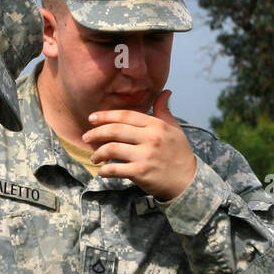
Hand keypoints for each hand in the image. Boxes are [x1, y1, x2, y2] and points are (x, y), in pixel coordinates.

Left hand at [80, 90, 196, 200]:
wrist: (188, 181)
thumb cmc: (179, 153)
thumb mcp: (174, 129)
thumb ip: (164, 110)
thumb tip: (165, 92)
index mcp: (156, 125)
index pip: (125, 115)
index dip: (106, 116)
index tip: (92, 118)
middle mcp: (150, 138)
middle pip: (115, 131)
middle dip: (96, 133)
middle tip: (86, 138)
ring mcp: (145, 156)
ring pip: (112, 149)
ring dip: (98, 153)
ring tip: (93, 157)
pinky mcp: (141, 173)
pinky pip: (115, 169)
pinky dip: (105, 171)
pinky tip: (101, 172)